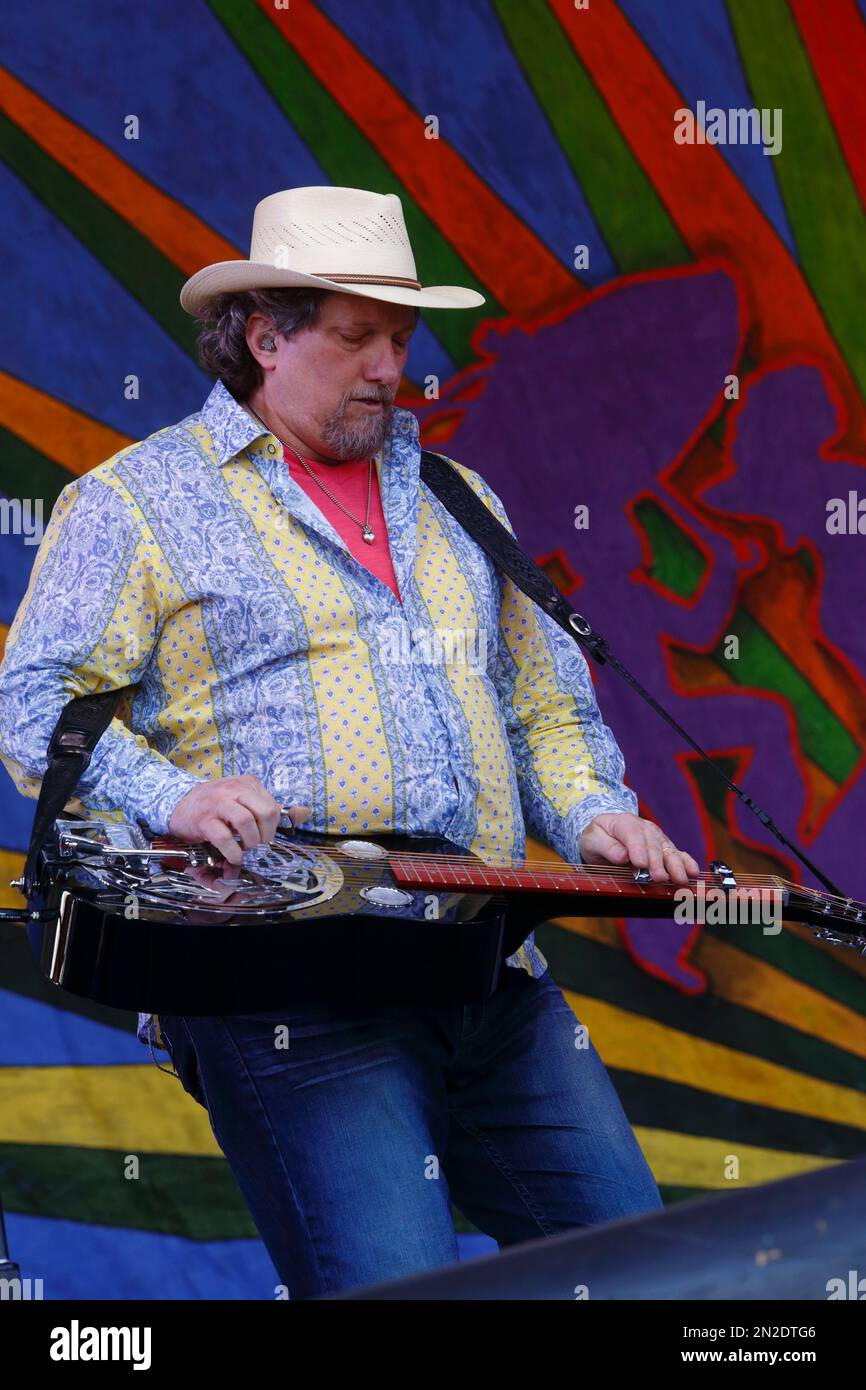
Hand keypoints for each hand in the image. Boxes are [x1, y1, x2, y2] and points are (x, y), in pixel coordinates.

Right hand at [168, 773, 310, 865]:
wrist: (180, 804)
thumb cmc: (216, 805)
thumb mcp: (244, 800)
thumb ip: (270, 807)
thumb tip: (304, 813)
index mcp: (247, 784)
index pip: (273, 806)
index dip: (274, 826)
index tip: (265, 835)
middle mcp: (233, 789)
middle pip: (265, 812)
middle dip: (266, 834)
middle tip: (258, 843)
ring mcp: (217, 804)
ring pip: (246, 822)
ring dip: (251, 842)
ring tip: (245, 848)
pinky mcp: (204, 821)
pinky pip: (224, 837)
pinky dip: (233, 851)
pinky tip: (234, 856)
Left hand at [578, 812, 699, 884]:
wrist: (605, 833)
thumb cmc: (598, 837)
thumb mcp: (592, 840)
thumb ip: (606, 846)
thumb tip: (622, 856)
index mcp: (624, 823)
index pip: (632, 834)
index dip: (637, 849)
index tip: (640, 864)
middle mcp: (644, 828)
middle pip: (652, 844)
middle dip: (657, 862)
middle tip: (659, 878)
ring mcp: (656, 837)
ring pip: (668, 850)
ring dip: (675, 865)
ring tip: (680, 878)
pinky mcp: (664, 847)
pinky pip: (677, 853)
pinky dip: (686, 862)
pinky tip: (693, 871)